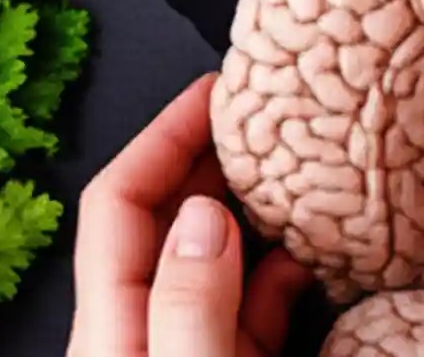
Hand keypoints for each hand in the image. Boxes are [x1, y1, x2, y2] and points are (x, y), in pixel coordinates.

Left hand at [67, 75, 311, 356]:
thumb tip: (207, 214)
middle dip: (208, 155)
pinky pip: (254, 307)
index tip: (213, 93)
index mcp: (110, 330)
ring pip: (214, 258)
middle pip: (165, 219)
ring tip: (295, 163)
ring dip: (250, 207)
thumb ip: (190, 305)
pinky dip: (282, 270)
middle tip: (264, 114)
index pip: (119, 203)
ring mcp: (189, 350)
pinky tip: (312, 251)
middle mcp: (145, 332)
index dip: (162, 135)